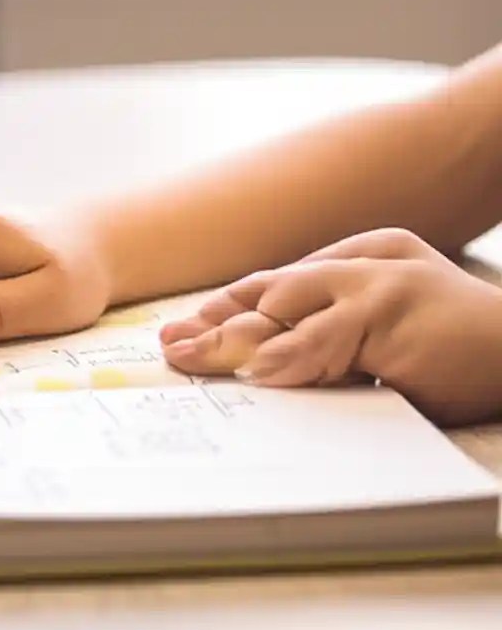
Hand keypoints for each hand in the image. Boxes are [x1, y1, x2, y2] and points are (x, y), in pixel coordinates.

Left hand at [160, 228, 501, 424]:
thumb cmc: (457, 353)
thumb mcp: (382, 338)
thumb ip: (329, 337)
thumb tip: (259, 362)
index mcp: (362, 257)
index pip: (277, 285)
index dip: (225, 310)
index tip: (183, 332)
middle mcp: (365, 261)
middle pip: (271, 293)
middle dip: (215, 323)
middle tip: (172, 347)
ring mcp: (378, 281)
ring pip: (286, 310)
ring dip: (234, 340)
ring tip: (191, 360)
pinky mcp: (393, 309)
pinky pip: (326, 337)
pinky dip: (289, 356)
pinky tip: (258, 371)